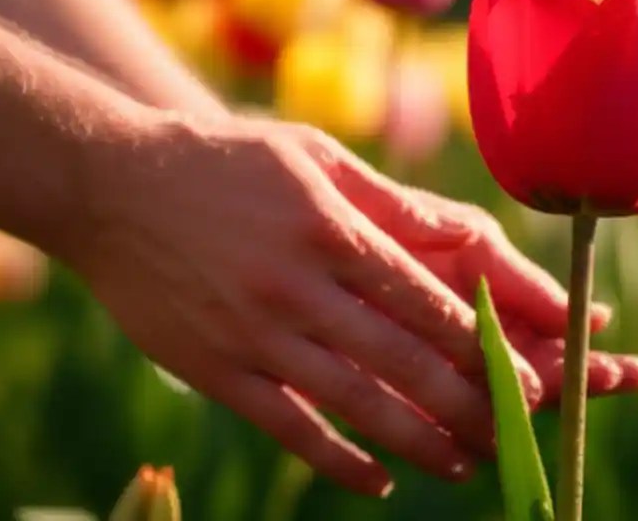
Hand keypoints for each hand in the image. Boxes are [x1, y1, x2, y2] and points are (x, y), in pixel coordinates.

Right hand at [67, 113, 637, 496]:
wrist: (110, 185)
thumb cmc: (227, 161)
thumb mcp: (313, 156)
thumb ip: (389, 199)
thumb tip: (463, 228)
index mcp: (333, 231)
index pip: (426, 299)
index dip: (483, 343)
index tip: (527, 373)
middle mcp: (300, 287)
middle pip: (402, 358)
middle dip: (467, 399)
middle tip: (515, 429)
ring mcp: (255, 333)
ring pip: (354, 402)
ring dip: (416, 440)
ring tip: (464, 465)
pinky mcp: (217, 369)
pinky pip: (287, 426)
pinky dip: (336, 459)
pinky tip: (377, 482)